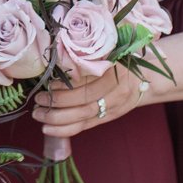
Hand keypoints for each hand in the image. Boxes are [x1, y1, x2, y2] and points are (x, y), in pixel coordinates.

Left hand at [32, 64, 150, 140]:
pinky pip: (86, 126)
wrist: (144, 81)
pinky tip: (48, 129)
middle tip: (37, 99)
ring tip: (38, 114)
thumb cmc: (120, 62)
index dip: (65, 85)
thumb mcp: (109, 53)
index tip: (47, 83)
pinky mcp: (108, 118)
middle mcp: (116, 91)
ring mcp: (113, 107)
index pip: (87, 81)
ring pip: (83, 116)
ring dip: (57, 118)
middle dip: (57, 102)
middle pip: (84, 100)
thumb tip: (54, 61)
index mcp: (115, 70)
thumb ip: (88, 58)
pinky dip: (66, 129)